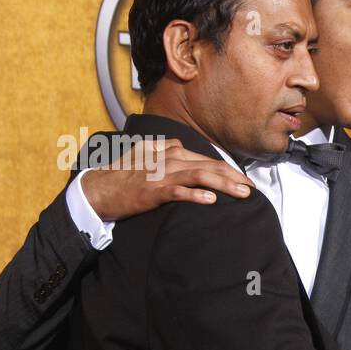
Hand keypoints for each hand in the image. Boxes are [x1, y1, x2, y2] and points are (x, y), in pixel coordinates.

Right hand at [80, 139, 253, 221]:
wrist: (96, 189)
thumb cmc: (123, 176)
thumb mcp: (147, 156)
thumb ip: (167, 152)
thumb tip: (183, 149)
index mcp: (169, 150)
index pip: (207, 159)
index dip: (229, 169)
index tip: (245, 181)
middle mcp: (168, 158)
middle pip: (209, 165)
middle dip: (235, 176)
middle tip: (254, 188)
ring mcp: (160, 174)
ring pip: (199, 176)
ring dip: (224, 184)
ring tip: (243, 193)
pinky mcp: (151, 191)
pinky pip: (177, 191)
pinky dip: (195, 195)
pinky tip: (211, 200)